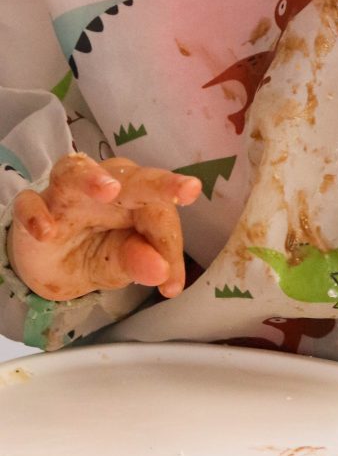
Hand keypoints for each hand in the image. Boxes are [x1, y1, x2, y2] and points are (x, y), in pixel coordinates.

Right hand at [8, 153, 200, 302]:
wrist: (50, 260)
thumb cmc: (95, 250)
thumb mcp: (118, 263)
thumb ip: (138, 262)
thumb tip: (160, 273)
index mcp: (138, 198)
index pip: (161, 214)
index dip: (169, 246)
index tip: (171, 284)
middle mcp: (106, 184)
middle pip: (134, 178)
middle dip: (160, 184)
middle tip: (188, 189)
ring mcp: (65, 193)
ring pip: (75, 172)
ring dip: (92, 178)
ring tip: (109, 191)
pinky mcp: (33, 207)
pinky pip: (30, 203)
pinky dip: (36, 214)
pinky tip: (46, 232)